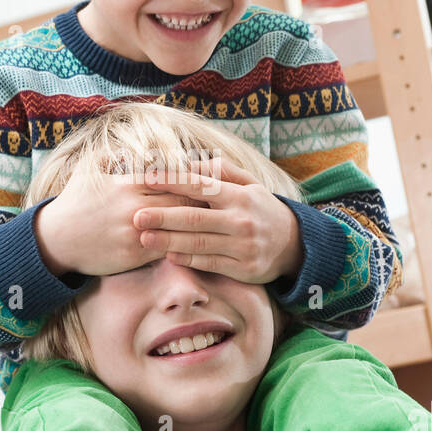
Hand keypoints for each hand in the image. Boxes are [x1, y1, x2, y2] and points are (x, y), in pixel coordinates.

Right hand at [35, 164, 210, 278]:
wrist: (56, 239)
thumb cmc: (74, 202)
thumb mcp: (89, 169)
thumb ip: (114, 154)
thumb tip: (137, 146)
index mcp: (127, 182)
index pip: (172, 177)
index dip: (195, 179)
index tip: (213, 180)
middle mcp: (134, 206)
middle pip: (181, 201)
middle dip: (204, 202)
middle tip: (226, 202)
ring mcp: (135, 231)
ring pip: (177, 226)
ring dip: (199, 225)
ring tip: (218, 223)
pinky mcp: (134, 254)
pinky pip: (167, 248)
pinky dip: (184, 246)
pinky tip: (200, 245)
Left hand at [133, 156, 302, 283]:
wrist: (295, 244)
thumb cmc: (262, 209)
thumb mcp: (249, 184)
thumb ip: (221, 170)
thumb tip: (190, 161)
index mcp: (239, 196)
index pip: (200, 185)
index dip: (172, 182)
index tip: (148, 179)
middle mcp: (240, 220)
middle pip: (196, 218)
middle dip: (164, 217)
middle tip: (136, 216)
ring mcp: (242, 246)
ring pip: (199, 243)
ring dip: (169, 241)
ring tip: (144, 237)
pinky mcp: (243, 268)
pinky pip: (210, 263)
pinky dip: (188, 260)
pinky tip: (168, 255)